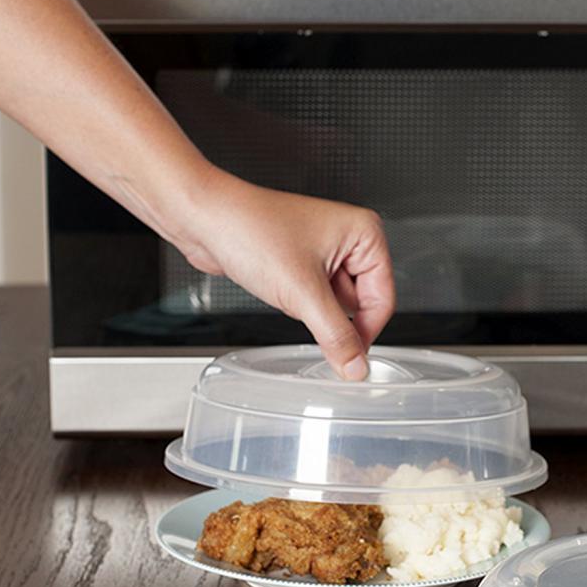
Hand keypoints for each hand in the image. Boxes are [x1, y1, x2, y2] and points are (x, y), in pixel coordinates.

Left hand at [178, 168, 394, 379]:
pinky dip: (300, 305)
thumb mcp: (302, 293)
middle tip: (306, 311)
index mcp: (365, 233)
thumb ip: (336, 336)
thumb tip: (356, 367)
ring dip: (313, 310)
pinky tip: (280, 289)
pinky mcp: (303, 264)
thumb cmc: (249, 229)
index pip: (383, 299)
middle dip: (332, 315)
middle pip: (362, 304)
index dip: (366, 331)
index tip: (350, 357)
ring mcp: (325, 251)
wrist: (203, 219)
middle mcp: (349, 239)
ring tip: (287, 289)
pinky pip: (314, 300)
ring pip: (336, 305)